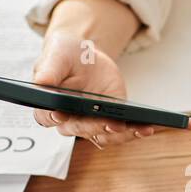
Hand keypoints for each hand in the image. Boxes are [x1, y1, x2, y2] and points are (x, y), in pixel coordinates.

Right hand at [32, 0, 190, 147]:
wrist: (86, 55)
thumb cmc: (65, 55)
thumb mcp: (57, 55)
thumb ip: (48, 69)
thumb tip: (40, 81)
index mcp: (48, 106)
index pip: (47, 117)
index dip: (54, 117)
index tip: (62, 115)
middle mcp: (68, 121)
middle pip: (79, 130)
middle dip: (95, 127)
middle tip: (111, 122)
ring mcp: (91, 123)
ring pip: (103, 136)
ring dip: (121, 135)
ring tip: (140, 128)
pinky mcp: (110, 121)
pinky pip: (122, 132)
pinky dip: (136, 132)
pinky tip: (150, 127)